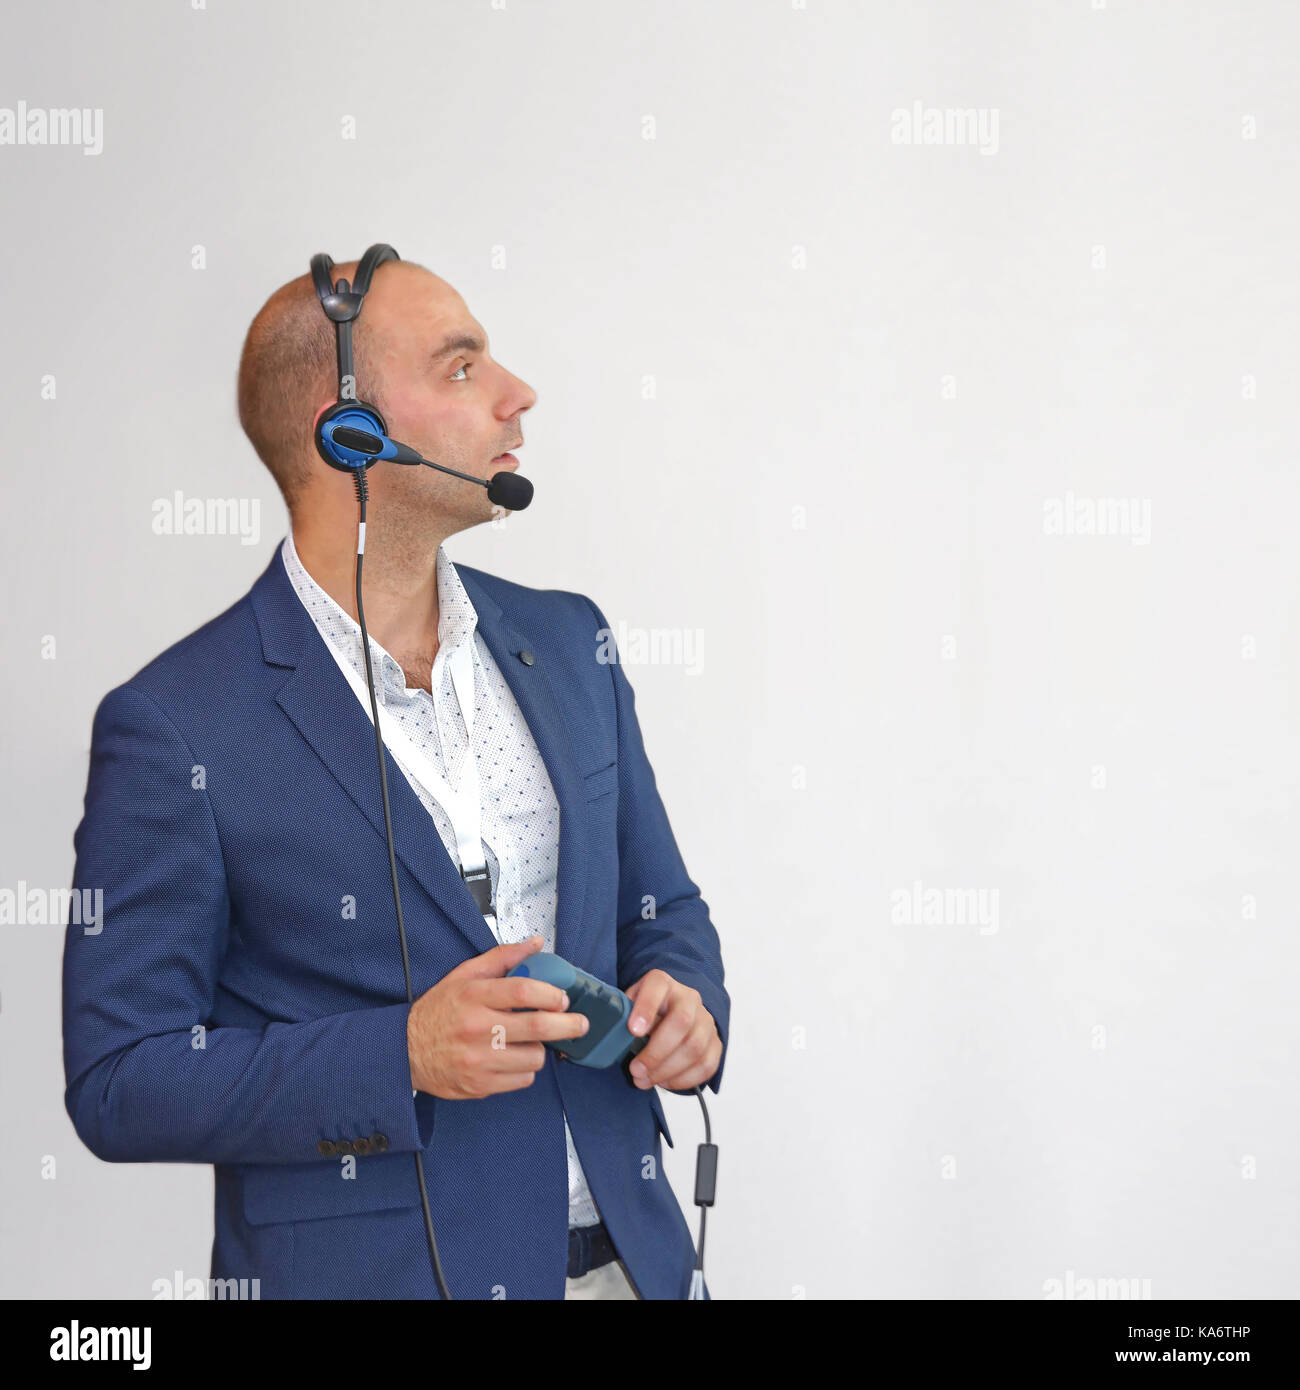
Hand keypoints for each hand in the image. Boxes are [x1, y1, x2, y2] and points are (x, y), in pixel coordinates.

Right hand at [407, 935, 589, 1098]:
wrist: (404, 1052)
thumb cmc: (439, 1011)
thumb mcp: (464, 976)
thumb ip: (501, 958)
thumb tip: (535, 944)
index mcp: (474, 996)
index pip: (522, 990)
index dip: (551, 994)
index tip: (563, 998)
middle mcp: (477, 1028)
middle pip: (537, 1026)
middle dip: (568, 1025)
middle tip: (580, 1023)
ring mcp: (478, 1060)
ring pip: (534, 1057)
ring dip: (541, 1048)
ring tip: (531, 1041)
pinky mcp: (479, 1085)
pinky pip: (522, 1080)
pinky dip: (526, 1070)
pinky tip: (514, 1058)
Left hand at [624, 969, 721, 1090]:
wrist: (673, 1011)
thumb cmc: (647, 1011)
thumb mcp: (630, 1004)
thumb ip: (623, 1015)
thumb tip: (614, 1037)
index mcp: (663, 983)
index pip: (658, 986)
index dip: (646, 1008)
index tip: (633, 1030)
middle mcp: (688, 998)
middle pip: (682, 1022)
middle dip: (656, 1052)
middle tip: (636, 1070)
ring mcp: (705, 1020)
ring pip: (695, 1047)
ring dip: (667, 1070)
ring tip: (645, 1080)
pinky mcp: (715, 1043)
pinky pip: (706, 1065)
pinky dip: (683, 1079)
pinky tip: (665, 1081)